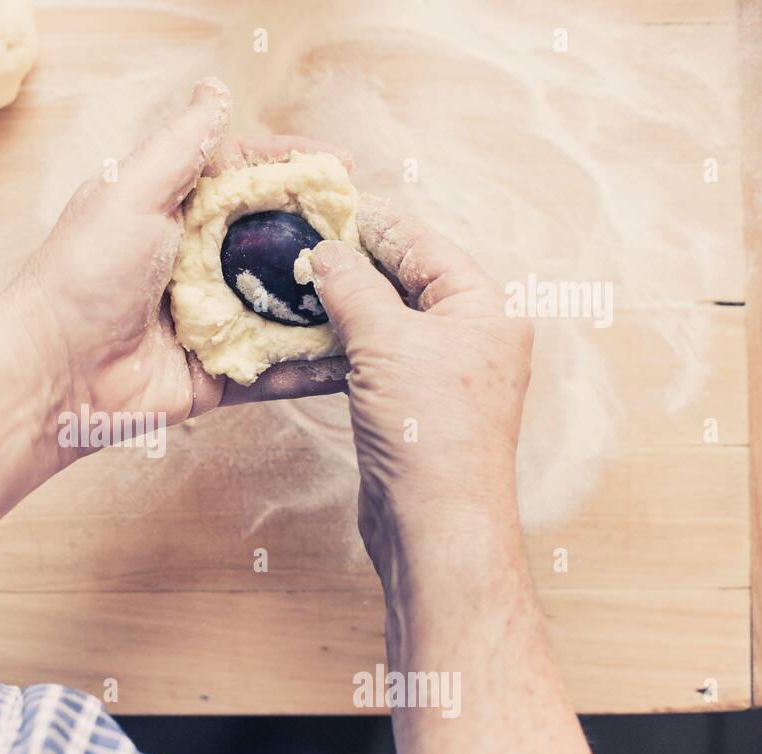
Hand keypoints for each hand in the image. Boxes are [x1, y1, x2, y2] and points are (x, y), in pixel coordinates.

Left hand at [17, 79, 354, 462]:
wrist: (53, 371)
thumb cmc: (83, 273)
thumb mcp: (132, 190)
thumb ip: (181, 145)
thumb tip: (215, 90)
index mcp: (174, 213)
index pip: (248, 178)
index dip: (295, 169)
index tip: (344, 169)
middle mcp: (195, 263)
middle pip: (273, 242)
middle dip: (322, 238)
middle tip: (371, 235)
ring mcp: (208, 320)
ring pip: (280, 307)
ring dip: (326, 302)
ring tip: (379, 293)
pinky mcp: (216, 373)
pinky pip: (271, 368)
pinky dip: (308, 368)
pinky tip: (351, 359)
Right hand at [305, 197, 531, 562]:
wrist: (435, 525)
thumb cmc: (429, 430)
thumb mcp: (387, 344)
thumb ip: (354, 288)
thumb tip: (327, 251)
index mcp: (485, 308)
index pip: (424, 245)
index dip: (375, 223)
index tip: (329, 203)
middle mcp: (470, 336)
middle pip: (404, 281)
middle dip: (352, 263)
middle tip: (301, 240)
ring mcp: (440, 374)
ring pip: (384, 322)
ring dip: (339, 306)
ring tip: (291, 281)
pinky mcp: (411, 405)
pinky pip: (372, 360)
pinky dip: (339, 347)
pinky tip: (301, 335)